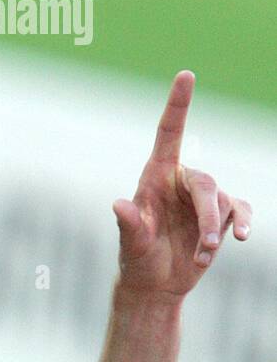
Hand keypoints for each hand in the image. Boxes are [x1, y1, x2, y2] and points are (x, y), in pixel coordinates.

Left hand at [112, 70, 251, 301]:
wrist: (154, 286)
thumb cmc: (137, 261)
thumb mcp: (132, 245)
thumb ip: (129, 225)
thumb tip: (118, 205)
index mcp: (156, 178)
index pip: (168, 134)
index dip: (178, 105)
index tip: (186, 74)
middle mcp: (181, 182)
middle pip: (205, 185)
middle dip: (208, 218)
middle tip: (205, 249)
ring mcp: (202, 199)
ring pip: (222, 202)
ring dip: (215, 233)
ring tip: (201, 259)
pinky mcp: (221, 216)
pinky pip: (239, 210)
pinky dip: (242, 223)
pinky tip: (243, 236)